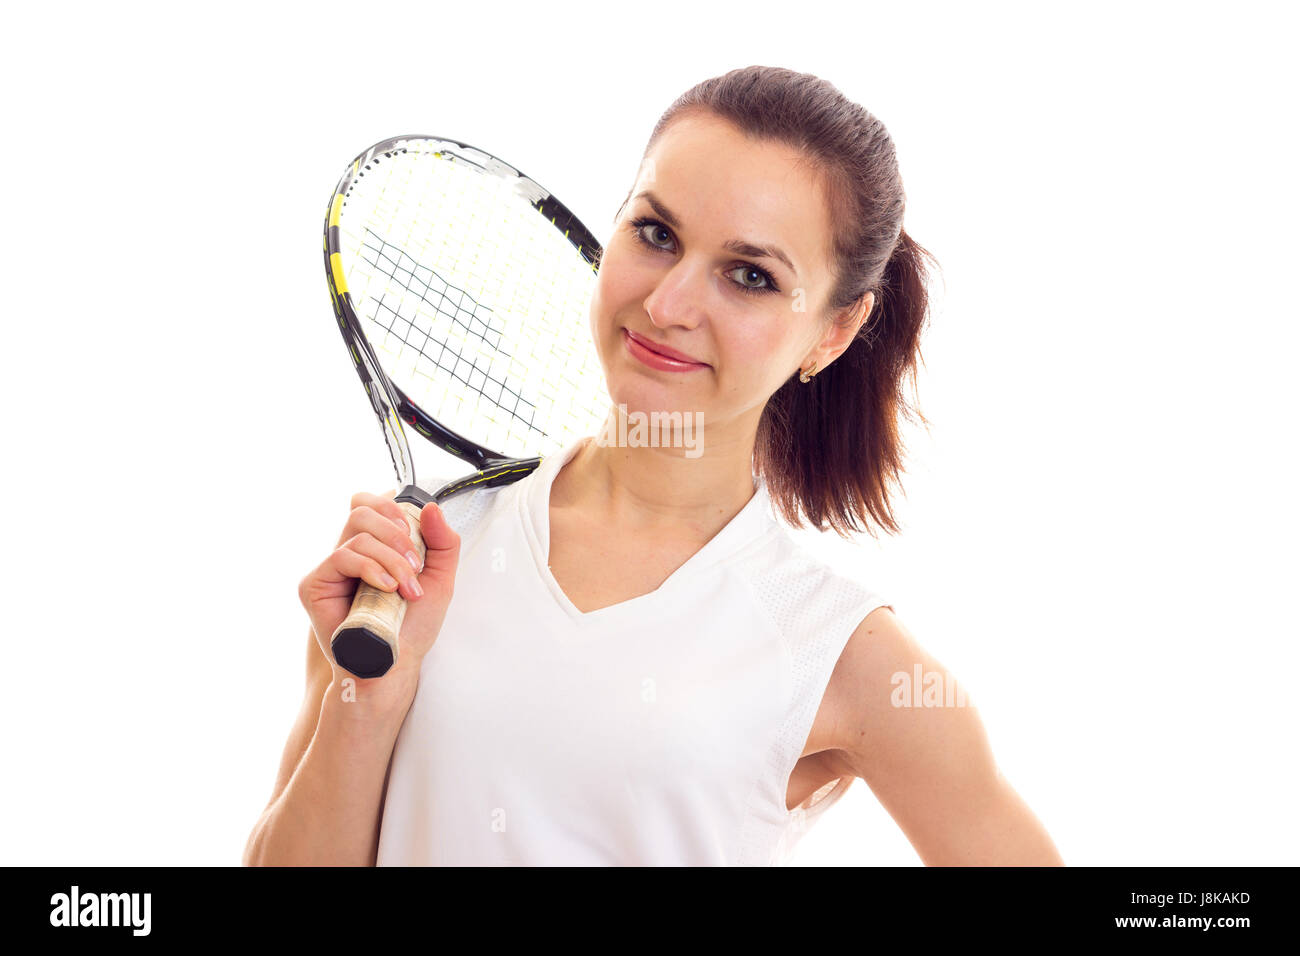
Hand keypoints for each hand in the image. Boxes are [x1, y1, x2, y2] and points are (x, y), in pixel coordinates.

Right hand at [299, 490, 460, 681]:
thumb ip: (443, 541)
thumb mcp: (440, 578)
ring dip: (392, 560)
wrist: (397, 662)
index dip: (390, 508)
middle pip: (362, 511)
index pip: (369, 504)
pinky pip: (341, 556)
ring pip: (358, 534)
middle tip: (415, 565)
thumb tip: (432, 507)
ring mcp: (330, 568)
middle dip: (397, 534)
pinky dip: (371, 569)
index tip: (413, 533)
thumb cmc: (412, 626)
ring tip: (405, 589)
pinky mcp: (315, 584)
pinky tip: (385, 588)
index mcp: (373, 547)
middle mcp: (349, 553)